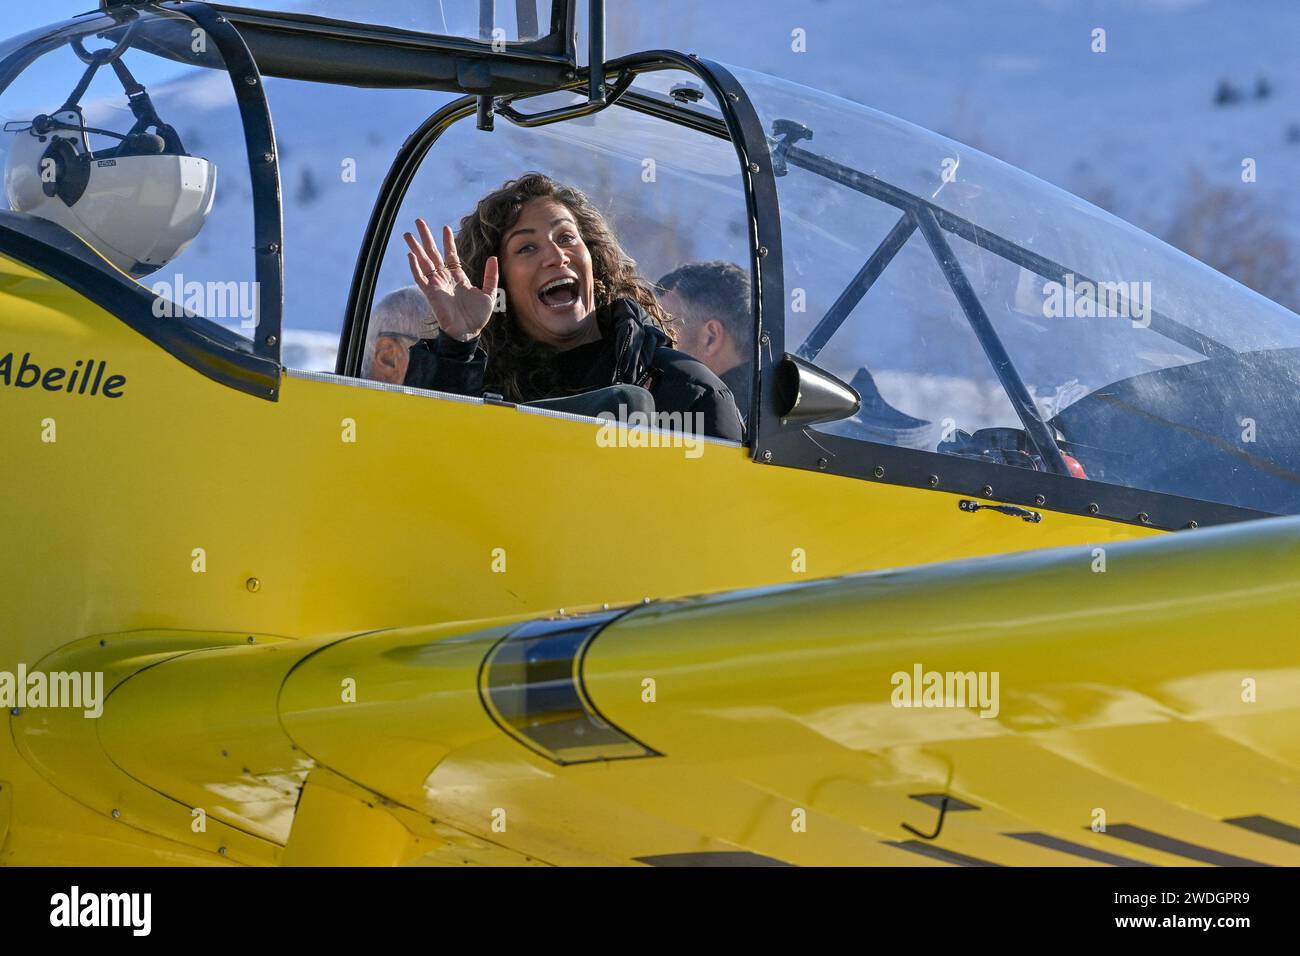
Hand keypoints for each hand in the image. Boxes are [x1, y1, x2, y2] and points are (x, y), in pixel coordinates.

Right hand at [404, 219, 498, 341]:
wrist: (468, 332)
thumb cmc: (478, 316)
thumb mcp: (489, 293)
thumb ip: (491, 275)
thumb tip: (493, 257)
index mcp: (458, 277)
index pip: (451, 255)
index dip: (448, 242)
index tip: (446, 228)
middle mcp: (445, 279)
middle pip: (433, 254)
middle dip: (426, 238)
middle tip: (419, 221)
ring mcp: (436, 285)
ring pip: (424, 262)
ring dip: (416, 248)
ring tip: (408, 234)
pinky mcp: (430, 294)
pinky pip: (420, 278)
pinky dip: (415, 267)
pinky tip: (411, 255)